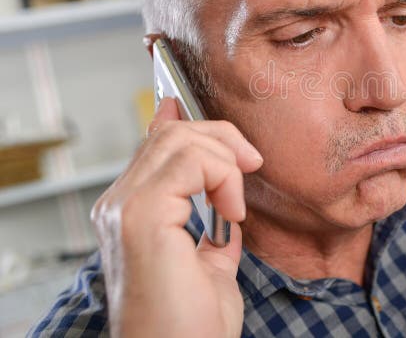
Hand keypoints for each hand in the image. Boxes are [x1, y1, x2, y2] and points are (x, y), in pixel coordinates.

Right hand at [91, 98, 262, 336]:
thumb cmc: (191, 326)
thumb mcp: (210, 264)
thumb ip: (212, 227)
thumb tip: (227, 198)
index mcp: (130, 214)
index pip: (154, 146)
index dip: (185, 122)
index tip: (218, 126)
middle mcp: (118, 205)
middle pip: (169, 134)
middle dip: (221, 139)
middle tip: (252, 165)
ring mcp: (125, 208)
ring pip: (179, 139)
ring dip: (225, 159)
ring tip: (236, 203)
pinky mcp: (142, 215)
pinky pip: (191, 161)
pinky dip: (223, 177)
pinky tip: (231, 214)